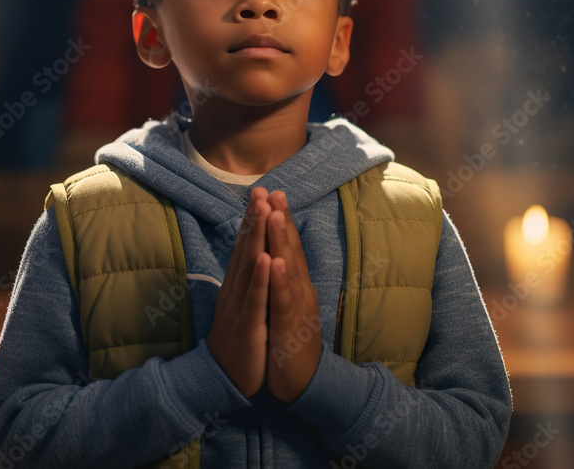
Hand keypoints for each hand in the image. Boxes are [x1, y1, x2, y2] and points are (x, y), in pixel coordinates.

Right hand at [206, 187, 271, 396]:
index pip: (244, 247)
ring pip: (249, 268)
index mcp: (236, 286)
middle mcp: (235, 291)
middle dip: (254, 219)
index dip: (252, 220)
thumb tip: (250, 258)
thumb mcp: (240, 307)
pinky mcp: (247, 326)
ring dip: (257, 238)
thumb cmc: (236, 342)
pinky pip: (256, 300)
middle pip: (245, 250)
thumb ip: (244, 282)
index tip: (261, 193)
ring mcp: (239, 307)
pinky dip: (262, 279)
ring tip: (264, 211)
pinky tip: (268, 260)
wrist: (221, 380)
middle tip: (261, 190)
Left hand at [264, 191, 322, 403]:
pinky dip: (279, 280)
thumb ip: (283, 281)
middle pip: (290, 249)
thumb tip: (276, 256)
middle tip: (273, 191)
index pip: (286, 246)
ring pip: (289, 269)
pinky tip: (274, 262)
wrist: (303, 382)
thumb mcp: (285, 305)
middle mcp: (299, 290)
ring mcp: (297, 307)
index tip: (270, 193)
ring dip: (283, 241)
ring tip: (276, 214)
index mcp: (294, 285)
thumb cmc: (291, 342)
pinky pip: (283, 301)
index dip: (279, 220)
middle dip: (281, 220)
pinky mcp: (291, 326)